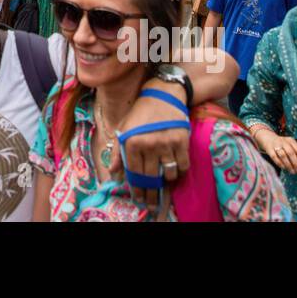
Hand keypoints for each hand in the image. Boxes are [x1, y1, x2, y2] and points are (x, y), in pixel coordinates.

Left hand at [109, 80, 191, 206]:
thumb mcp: (125, 128)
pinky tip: (175, 172)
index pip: (133, 172)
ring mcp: (166, 143)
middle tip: (151, 203)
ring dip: (166, 181)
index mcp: (132, 141)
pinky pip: (182, 165)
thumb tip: (113, 173)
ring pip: (168, 173)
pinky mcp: (182, 141)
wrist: (163, 94)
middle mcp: (148, 144)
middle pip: (150, 177)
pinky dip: (179, 172)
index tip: (138, 198)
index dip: (136, 187)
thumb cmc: (141, 112)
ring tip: (163, 183)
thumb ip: (118, 151)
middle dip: (150, 192)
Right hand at [258, 132, 296, 172]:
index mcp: (291, 140)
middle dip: (296, 163)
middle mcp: (283, 142)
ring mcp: (275, 145)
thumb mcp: (290, 145)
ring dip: (289, 165)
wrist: (268, 138)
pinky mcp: (269, 149)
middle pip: (291, 153)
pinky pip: (274, 157)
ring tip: (293, 172)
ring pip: (283, 155)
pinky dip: (280, 163)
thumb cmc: (283, 145)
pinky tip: (284, 168)